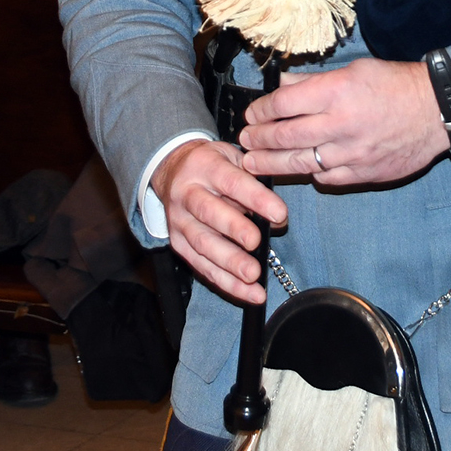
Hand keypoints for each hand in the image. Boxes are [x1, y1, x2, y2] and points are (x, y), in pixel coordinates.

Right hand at [151, 139, 286, 304]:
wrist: (171, 169)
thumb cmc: (211, 165)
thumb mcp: (233, 159)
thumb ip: (256, 182)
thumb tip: (278, 218)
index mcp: (205, 167)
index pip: (232, 182)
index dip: (256, 198)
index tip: (279, 214)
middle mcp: (187, 193)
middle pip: (209, 213)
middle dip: (234, 230)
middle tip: (257, 243)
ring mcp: (179, 221)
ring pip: (203, 244)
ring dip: (229, 263)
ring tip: (253, 276)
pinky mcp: (177, 244)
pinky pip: (201, 266)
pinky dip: (225, 282)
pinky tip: (247, 292)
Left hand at [238, 59, 447, 187]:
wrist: (438, 110)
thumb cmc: (396, 84)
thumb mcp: (354, 70)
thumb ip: (315, 81)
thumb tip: (283, 85)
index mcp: (337, 93)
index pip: (283, 104)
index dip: (261, 110)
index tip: (251, 114)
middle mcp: (341, 125)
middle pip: (285, 137)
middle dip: (257, 140)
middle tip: (244, 141)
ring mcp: (352, 153)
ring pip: (300, 164)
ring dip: (271, 164)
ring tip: (253, 163)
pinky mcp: (364, 173)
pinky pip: (327, 178)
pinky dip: (309, 174)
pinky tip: (298, 170)